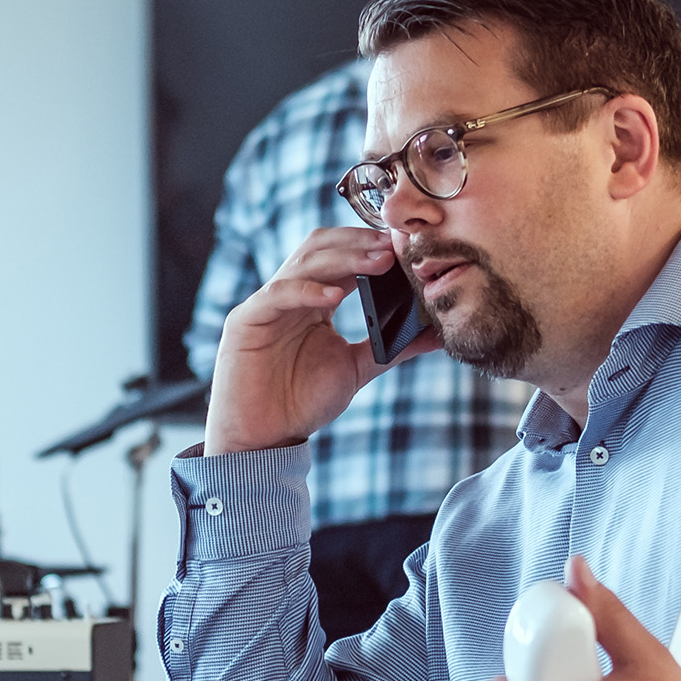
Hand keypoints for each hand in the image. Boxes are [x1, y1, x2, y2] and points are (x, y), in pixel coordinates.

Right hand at [205, 227, 439, 454]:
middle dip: (358, 243)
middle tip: (393, 246)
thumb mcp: (356, 369)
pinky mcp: (246, 320)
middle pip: (321, 247)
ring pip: (304, 263)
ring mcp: (267, 304)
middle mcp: (289, 294)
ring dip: (343, 258)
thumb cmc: (303, 402)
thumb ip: (391, 349)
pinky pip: (278, 294)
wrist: (265, 438)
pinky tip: (336, 296)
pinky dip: (308, 291)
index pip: (340, 256)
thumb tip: (435, 335)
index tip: (405, 246)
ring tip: (378, 262)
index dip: (370, 246)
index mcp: (313, 300)